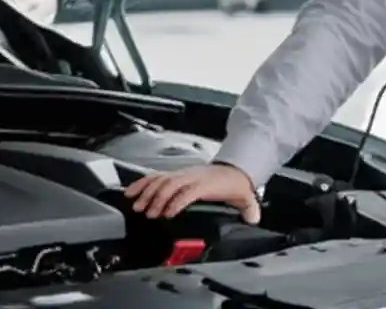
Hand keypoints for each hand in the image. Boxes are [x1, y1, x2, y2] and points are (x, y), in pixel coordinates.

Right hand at [123, 163, 260, 223]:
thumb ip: (249, 209)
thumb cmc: (234, 185)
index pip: (190, 190)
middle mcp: (192, 176)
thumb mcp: (244, 196)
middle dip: (157, 198)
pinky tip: (131, 192)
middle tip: (148, 214)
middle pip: (171, 184)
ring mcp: (182, 174)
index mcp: (207, 183)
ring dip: (147, 192)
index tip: (168, 214)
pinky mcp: (175, 175)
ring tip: (136, 206)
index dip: (178, 201)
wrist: (233, 168)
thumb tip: (254, 218)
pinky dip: (142, 183)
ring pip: (161, 179)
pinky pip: (155, 177)